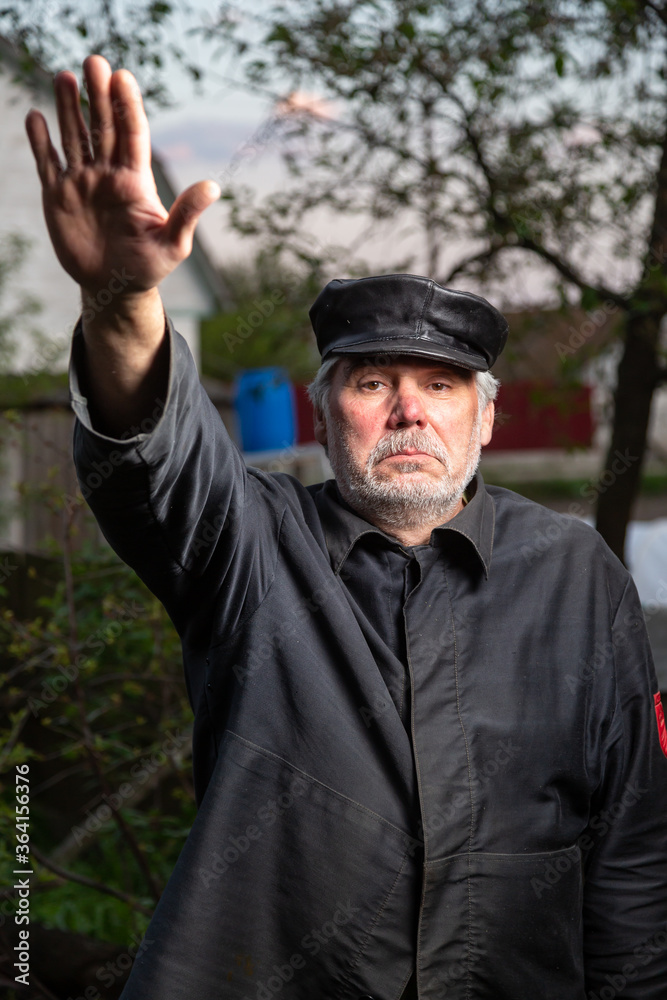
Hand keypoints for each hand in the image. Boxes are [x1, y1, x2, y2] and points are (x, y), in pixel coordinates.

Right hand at [25, 55, 219, 302]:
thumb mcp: (173, 244)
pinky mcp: (58, 196)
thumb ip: (187, 214)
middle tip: (95, 62)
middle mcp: (108, 174)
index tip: (123, 77)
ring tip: (63, 77)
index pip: (132, 134)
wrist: (114, 288)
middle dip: (98, 95)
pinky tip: (35, 117)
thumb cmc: (148, 267)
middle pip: (102, 127)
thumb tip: (214, 186)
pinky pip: (48, 162)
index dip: (127, 106)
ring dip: (68, 108)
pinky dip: (41, 142)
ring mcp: (82, 182)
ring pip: (74, 137)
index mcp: (136, 181)